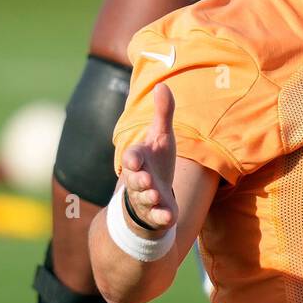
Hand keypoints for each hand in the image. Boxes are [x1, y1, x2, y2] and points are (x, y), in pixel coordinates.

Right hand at [120, 84, 176, 232]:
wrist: (154, 195)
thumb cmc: (155, 163)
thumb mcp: (161, 137)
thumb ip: (163, 114)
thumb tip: (163, 84)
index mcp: (138, 161)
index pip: (133, 158)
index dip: (133, 158)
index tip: (134, 158)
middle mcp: (139, 180)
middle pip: (135, 180)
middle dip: (139, 180)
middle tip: (145, 179)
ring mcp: (146, 199)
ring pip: (144, 199)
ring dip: (149, 198)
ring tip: (156, 196)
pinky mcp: (157, 214)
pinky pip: (157, 218)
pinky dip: (161, 218)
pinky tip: (169, 218)